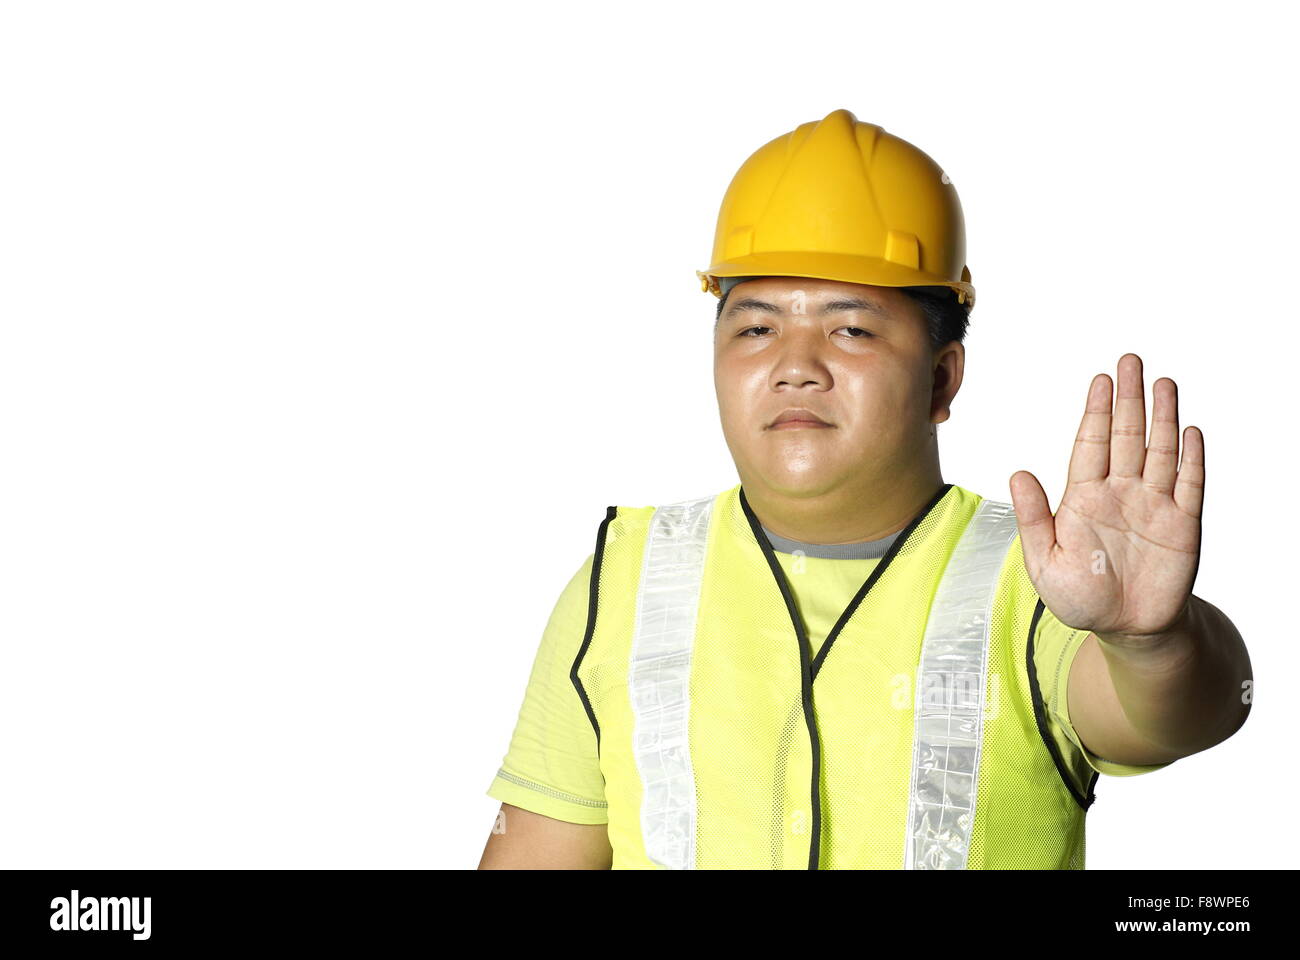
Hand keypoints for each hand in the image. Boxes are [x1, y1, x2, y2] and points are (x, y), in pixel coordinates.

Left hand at [1008, 353, 1203, 640]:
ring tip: (1163, 384)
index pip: (1090, 444)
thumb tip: (1017, 474)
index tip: (1101, 380)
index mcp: (1084, 498)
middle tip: (1131, 361)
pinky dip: (1191, 459)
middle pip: (1125, 436)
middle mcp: (1120, 493)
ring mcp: (1154, 506)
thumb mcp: (1044, 562)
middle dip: (1128, 400)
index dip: (1096, 412)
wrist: (1125, 629)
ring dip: (1162, 418)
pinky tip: (1189, 431)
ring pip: (1159, 452)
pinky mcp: (1182, 526)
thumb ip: (1033, 518)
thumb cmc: (1079, 598)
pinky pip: (1190, 486)